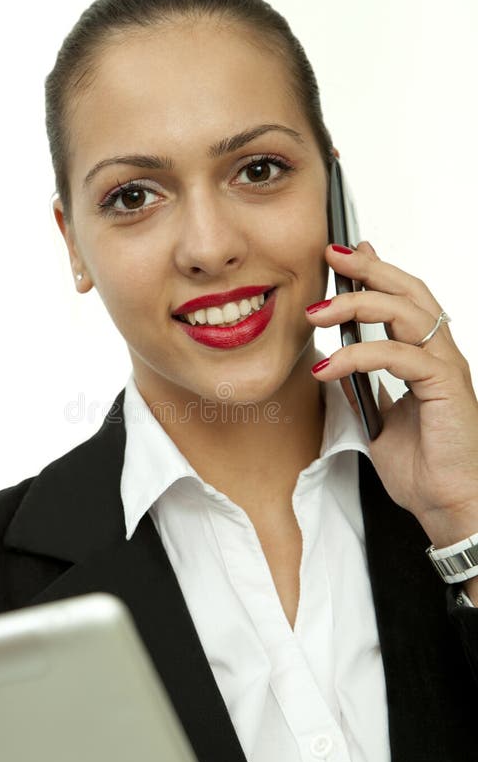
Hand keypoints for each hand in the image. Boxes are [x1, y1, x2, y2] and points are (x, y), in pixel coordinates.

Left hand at [305, 241, 477, 548]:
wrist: (447, 505)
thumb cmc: (424, 467)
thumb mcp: (378, 420)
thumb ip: (361, 388)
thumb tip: (334, 363)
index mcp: (425, 357)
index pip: (402, 300)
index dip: (375, 273)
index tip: (343, 256)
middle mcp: (439, 355)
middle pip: (408, 291)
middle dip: (368, 268)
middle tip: (331, 256)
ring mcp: (444, 367)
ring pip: (405, 312)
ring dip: (356, 304)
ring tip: (316, 313)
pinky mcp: (445, 386)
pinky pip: (399, 355)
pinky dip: (359, 355)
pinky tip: (328, 366)